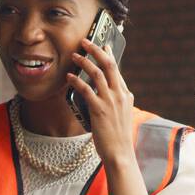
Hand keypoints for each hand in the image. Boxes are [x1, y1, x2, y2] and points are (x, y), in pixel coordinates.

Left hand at [66, 36, 134, 165]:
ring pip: (97, 74)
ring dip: (84, 62)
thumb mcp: (120, 116)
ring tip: (74, 55)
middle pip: (109, 65)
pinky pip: (86, 90)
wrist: (120, 153)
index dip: (109, 56)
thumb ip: (114, 103)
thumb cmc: (117, 137)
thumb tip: (104, 95)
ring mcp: (110, 101)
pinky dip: (77, 81)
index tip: (103, 46)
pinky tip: (69, 77)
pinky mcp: (99, 110)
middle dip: (96, 50)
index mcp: (126, 95)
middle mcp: (120, 94)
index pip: (117, 70)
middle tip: (85, 41)